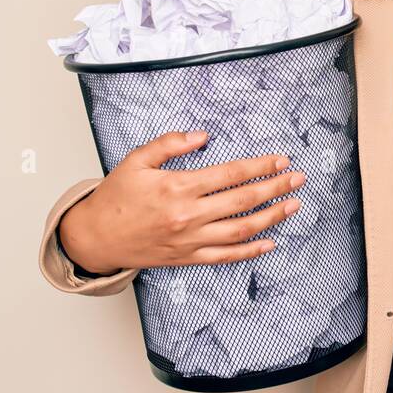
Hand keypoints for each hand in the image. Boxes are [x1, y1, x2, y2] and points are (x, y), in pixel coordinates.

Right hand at [58, 130, 306, 273]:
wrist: (95, 237)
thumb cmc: (115, 198)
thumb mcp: (136, 160)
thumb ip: (170, 144)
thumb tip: (202, 135)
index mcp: (178, 187)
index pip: (230, 175)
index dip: (259, 167)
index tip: (280, 160)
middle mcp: (188, 216)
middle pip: (243, 201)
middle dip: (276, 188)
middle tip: (298, 179)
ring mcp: (190, 240)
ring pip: (241, 230)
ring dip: (272, 218)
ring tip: (293, 205)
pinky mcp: (188, 257)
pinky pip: (226, 257)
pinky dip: (251, 251)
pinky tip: (270, 242)